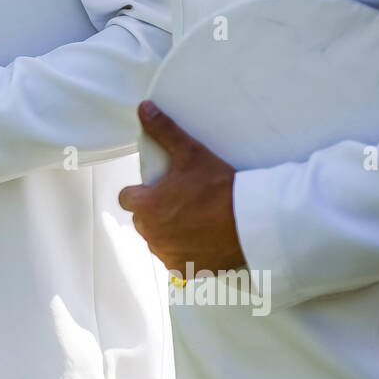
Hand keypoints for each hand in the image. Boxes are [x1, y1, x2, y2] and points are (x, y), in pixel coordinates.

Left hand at [118, 101, 243, 278]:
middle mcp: (150, 234)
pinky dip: (185, 253)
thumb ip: (164, 131)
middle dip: (156, 212)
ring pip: (158, 241)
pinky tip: (203, 241)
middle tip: (184, 202)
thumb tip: (143, 108)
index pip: (127, 198)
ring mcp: (167, 254)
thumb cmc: (218, 186)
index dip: (142, 192)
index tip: (161, 188)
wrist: (251, 223)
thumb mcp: (191, 153)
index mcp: (145, 206)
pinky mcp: (185, 270)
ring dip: (169, 233)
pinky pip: (176, 261)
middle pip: (143, 220)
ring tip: (196, 220)